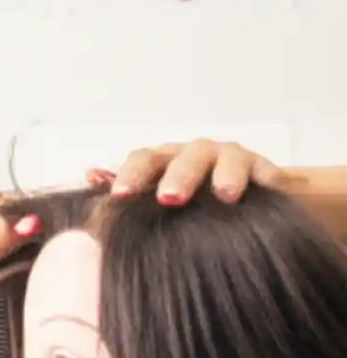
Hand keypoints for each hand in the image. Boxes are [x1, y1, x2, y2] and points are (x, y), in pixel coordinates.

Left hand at [89, 139, 285, 204]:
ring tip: (224, 195)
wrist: (237, 201)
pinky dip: (267, 177)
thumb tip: (88, 177)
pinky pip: (266, 171)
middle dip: (177, 177)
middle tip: (169, 199)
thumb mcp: (151, 199)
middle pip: (183, 159)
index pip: (142, 160)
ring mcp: (229, 159)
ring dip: (224, 175)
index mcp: (163, 161)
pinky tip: (269, 188)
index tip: (119, 195)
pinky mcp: (263, 170)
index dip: (130, 174)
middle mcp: (193, 155)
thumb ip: (121, 190)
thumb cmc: (184, 202)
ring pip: (226, 160)